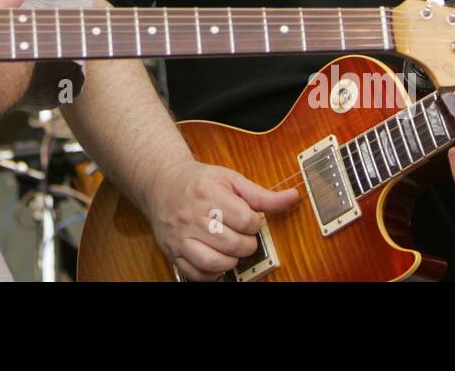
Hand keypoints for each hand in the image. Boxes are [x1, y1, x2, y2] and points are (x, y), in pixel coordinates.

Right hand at [144, 160, 298, 280]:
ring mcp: (179, 236)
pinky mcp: (171, 252)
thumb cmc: (199, 182)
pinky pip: (196, 275)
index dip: (253, 223)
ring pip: (214, 262)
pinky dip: (211, 273)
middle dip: (246, 243)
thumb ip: (261, 194)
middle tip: (242, 235)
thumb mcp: (230, 179)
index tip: (247, 219)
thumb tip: (292, 197)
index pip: (245, 220)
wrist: (162, 183)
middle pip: (232, 243)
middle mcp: (191, 216)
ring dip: (230, 260)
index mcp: (207, 193)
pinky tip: (215, 259)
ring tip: (230, 249)